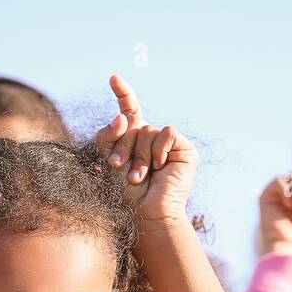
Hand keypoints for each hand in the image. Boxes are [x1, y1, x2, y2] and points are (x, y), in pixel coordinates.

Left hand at [94, 75, 197, 223]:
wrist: (145, 214)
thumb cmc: (124, 194)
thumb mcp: (107, 161)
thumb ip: (108, 136)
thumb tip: (123, 117)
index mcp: (133, 140)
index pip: (129, 111)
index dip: (123, 94)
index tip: (113, 78)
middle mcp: (151, 139)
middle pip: (132, 123)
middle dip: (121, 145)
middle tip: (118, 168)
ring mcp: (167, 144)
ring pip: (147, 130)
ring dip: (139, 155)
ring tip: (139, 177)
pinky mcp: (183, 149)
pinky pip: (166, 132)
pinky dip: (159, 149)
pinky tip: (160, 166)